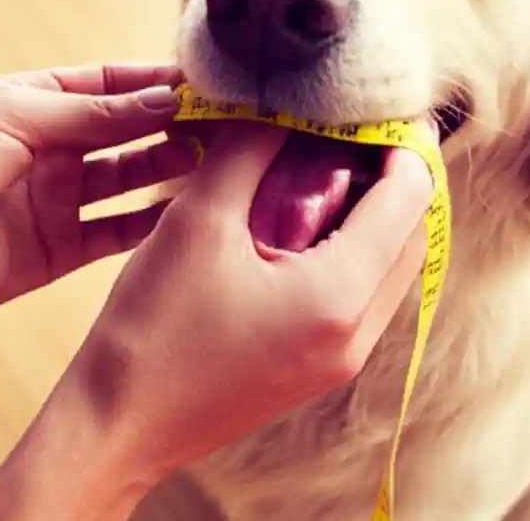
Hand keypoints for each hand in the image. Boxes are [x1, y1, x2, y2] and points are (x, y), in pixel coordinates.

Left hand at [0, 64, 197, 331]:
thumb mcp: (12, 117)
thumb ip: (92, 113)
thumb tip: (164, 99)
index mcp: (30, 103)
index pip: (108, 84)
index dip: (154, 83)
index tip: (205, 83)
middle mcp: (49, 149)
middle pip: (126, 131)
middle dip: (173, 124)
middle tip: (224, 122)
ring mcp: (57, 200)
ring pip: (129, 178)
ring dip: (169, 167)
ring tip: (215, 158)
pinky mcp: (61, 249)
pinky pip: (118, 231)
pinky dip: (153, 221)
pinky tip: (189, 207)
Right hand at [74, 121, 433, 476]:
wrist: (118, 426)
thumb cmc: (152, 329)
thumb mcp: (198, 221)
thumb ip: (248, 149)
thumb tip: (280, 102)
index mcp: (339, 297)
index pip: (408, 199)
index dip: (402, 142)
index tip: (378, 105)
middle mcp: (356, 334)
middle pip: (411, 236)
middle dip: (393, 176)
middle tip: (354, 130)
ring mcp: (341, 359)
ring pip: (390, 269)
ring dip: (375, 215)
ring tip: (329, 168)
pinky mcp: (319, 369)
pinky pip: (362, 297)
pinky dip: (352, 251)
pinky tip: (305, 223)